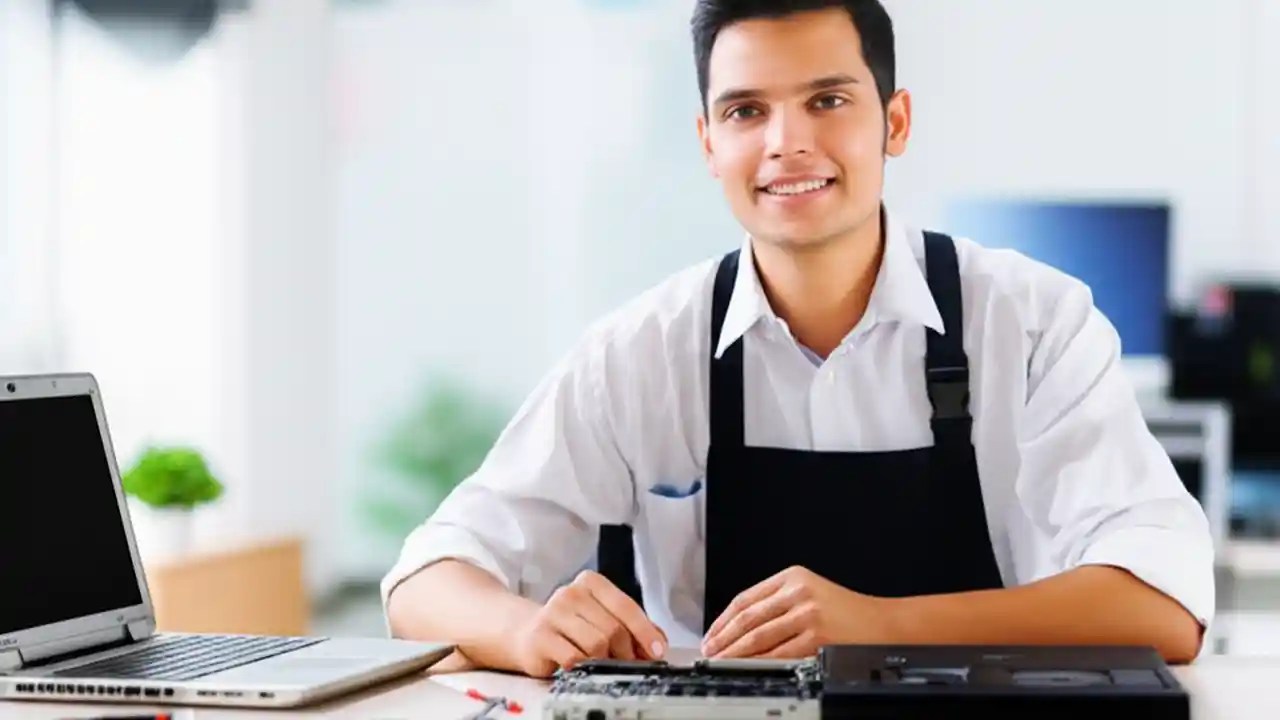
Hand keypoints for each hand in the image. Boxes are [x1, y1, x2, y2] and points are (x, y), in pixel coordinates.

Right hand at [509, 569, 668, 677]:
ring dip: (605, 661)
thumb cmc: (571, 627)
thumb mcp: (602, 619)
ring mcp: (553, 612)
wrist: (527, 633)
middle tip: (629, 664)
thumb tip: (659, 643)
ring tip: (602, 665)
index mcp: (591, 582)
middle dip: (626, 652)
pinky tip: (581, 666)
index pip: (625, 605)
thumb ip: (632, 627)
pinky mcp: (541, 635)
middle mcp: (571, 592)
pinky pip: (575, 657)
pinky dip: (584, 667)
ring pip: (596, 644)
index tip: (657, 651)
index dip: (644, 631)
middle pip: (613, 628)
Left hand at [701, 566, 889, 658]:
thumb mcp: (811, 593)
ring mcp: (808, 613)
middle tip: (710, 651)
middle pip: (748, 617)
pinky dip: (759, 662)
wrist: (883, 624)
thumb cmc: (848, 612)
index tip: (711, 634)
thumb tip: (739, 628)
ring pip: (759, 636)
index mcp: (793, 577)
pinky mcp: (817, 636)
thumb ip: (778, 603)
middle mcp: (798, 591)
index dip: (723, 619)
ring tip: (722, 661)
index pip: (746, 597)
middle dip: (723, 637)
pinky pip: (779, 653)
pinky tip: (748, 668)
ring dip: (735, 652)